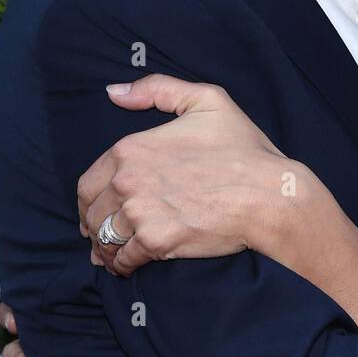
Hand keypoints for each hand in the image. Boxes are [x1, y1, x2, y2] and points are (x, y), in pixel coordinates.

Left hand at [78, 75, 315, 275]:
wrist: (269, 194)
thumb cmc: (244, 149)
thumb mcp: (207, 100)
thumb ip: (157, 89)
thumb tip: (114, 92)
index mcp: (131, 148)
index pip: (89, 180)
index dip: (89, 198)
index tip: (96, 207)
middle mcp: (128, 180)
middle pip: (92, 212)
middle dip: (92, 224)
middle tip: (100, 234)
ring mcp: (140, 213)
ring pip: (104, 237)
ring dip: (104, 248)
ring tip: (111, 255)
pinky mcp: (157, 241)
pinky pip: (124, 258)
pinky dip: (121, 265)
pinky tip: (126, 267)